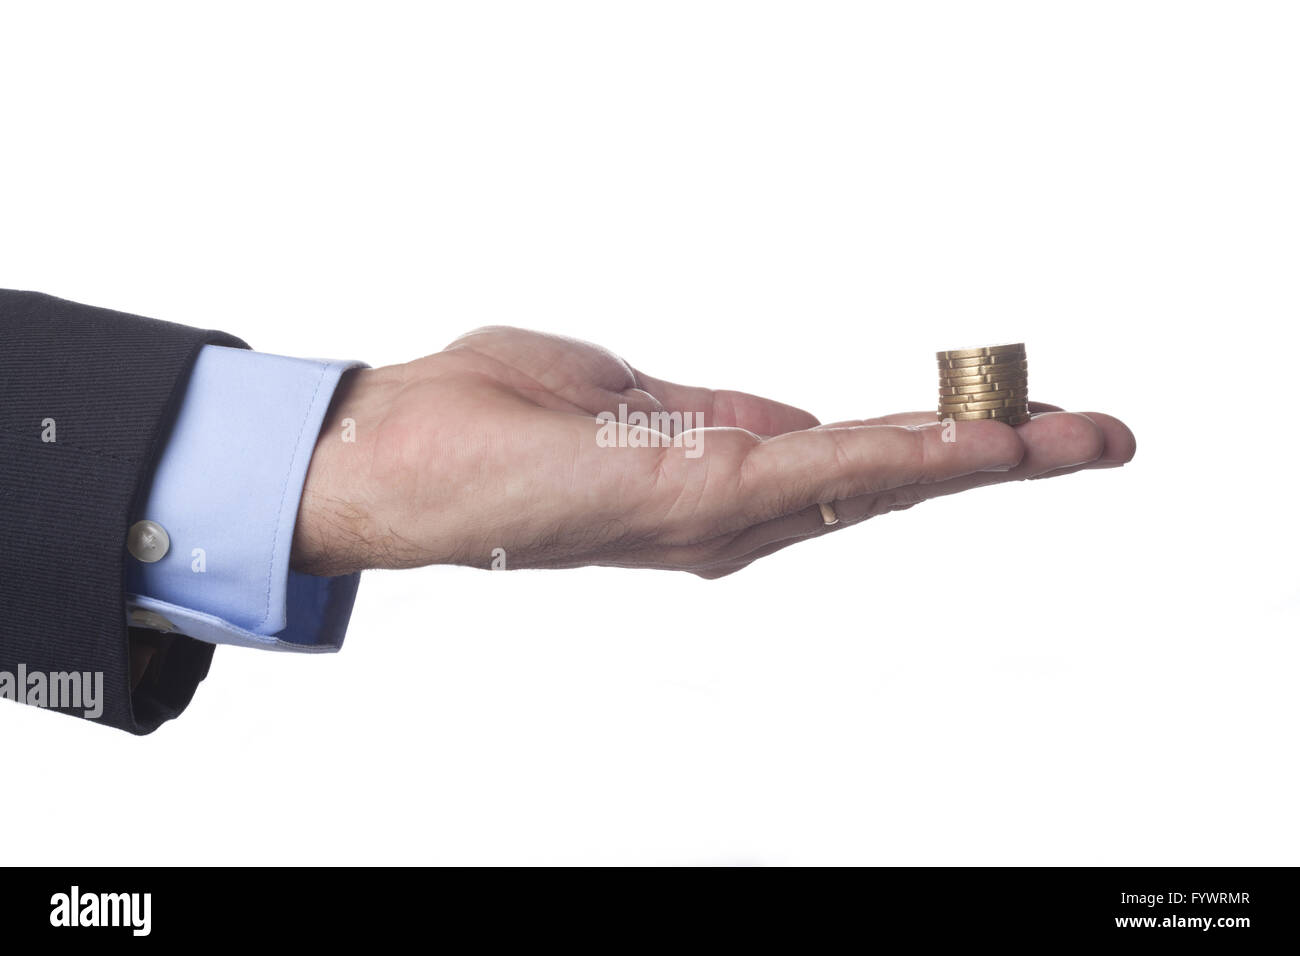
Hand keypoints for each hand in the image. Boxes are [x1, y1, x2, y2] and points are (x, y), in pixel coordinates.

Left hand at [290, 327, 1135, 576]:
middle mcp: (730, 515)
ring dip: (977, 457)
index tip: (1022, 423)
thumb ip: (706, 417)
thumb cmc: (489, 424)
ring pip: (873, 478)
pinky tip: (971, 443)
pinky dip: (900, 455)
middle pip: (887, 479)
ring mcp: (715, 511)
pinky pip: (818, 470)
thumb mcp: (621, 402)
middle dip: (995, 458)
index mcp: (716, 483)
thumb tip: (776, 422)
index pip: (855, 461)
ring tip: (1072, 439)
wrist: (392, 453)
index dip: (942, 445)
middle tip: (1101, 437)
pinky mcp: (688, 494)